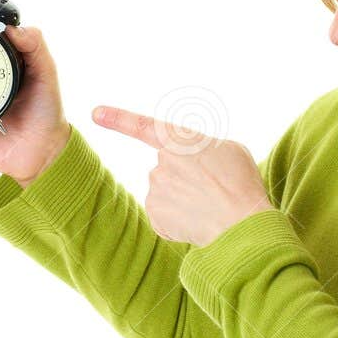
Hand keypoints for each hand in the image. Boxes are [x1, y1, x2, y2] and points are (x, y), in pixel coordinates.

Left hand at [92, 105, 273, 246]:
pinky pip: (165, 215)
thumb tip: (192, 163)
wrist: (241, 223)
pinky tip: (198, 221)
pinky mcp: (154, 215)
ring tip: (209, 205)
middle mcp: (161, 163)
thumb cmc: (241, 183)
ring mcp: (155, 189)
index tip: (95, 113)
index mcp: (179, 140)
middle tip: (212, 188)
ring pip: (166, 192)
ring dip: (183, 199)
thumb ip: (203, 149)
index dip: (118, 119)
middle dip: (185, 177)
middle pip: (168, 168)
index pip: (142, 126)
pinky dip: (180, 220)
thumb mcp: (230, 150)